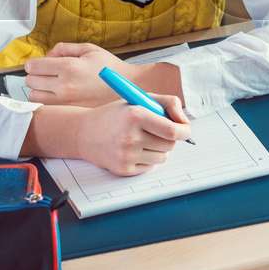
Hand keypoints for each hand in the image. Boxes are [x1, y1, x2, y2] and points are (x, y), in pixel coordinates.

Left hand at [25, 42, 128, 106]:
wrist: (129, 87)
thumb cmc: (109, 67)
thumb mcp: (88, 49)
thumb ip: (63, 48)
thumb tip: (47, 56)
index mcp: (69, 67)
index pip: (33, 66)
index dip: (32, 64)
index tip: (36, 64)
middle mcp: (65, 86)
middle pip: (30, 82)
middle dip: (35, 75)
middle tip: (45, 73)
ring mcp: (67, 102)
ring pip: (35, 97)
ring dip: (39, 90)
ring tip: (51, 86)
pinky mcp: (70, 112)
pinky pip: (47, 107)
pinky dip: (47, 101)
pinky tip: (58, 96)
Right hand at [73, 96, 190, 175]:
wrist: (83, 133)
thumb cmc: (115, 115)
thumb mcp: (139, 99)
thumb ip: (167, 103)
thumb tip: (184, 121)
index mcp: (135, 115)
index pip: (172, 130)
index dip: (184, 131)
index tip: (185, 129)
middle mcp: (130, 137)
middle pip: (170, 144)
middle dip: (169, 138)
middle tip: (158, 131)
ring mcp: (126, 155)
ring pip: (162, 157)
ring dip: (158, 149)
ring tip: (142, 139)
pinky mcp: (123, 170)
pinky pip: (150, 167)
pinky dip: (147, 159)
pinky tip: (133, 149)